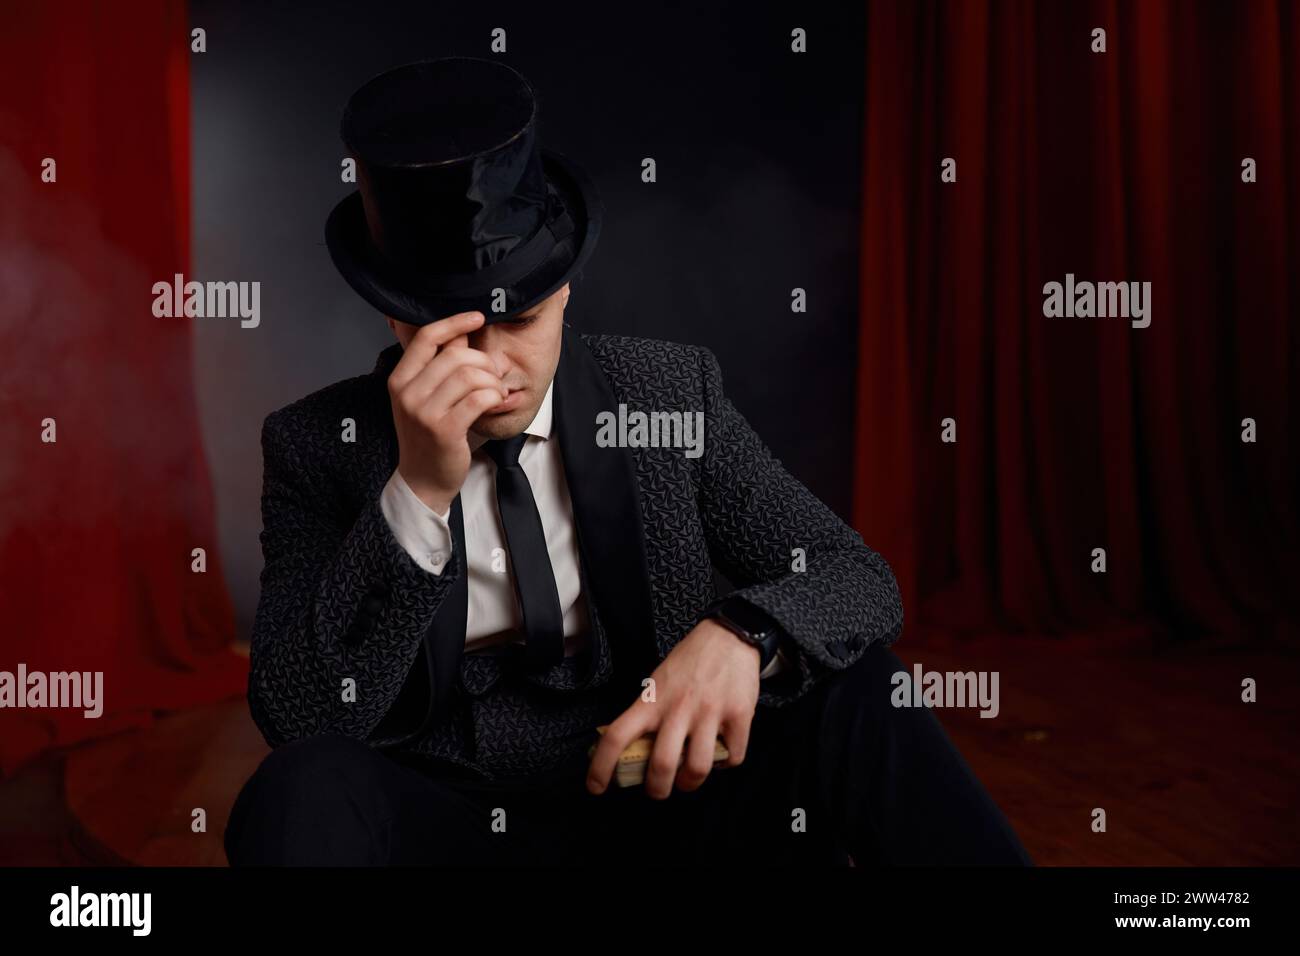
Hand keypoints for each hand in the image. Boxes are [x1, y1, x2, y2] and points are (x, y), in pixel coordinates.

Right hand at [387, 311, 506, 513]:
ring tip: (497, 391)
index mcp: (399, 380)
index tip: (478, 317)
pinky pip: (478, 398)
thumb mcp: (424, 398)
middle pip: (455, 355)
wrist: (423, 480)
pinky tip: (495, 401)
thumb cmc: (428, 436)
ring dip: (492, 380)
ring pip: (470, 376)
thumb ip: (439, 367)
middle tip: (494, 375)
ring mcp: (423, 412)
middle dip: (484, 361)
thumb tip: (461, 333)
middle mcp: (407, 393)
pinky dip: (494, 396)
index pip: (427, 337)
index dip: (455, 322)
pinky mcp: (444, 430)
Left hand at [586, 618, 760, 798]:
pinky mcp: (739, 715)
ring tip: (689, 779)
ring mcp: (710, 712)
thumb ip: (647, 713)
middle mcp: (679, 707)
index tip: (595, 787)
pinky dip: (724, 765)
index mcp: (652, 700)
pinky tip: (719, 756)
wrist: (729, 636)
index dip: (602, 767)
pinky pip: (732, 758)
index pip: (617, 736)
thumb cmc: (690, 661)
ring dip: (690, 783)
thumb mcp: (658, 682)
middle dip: (657, 789)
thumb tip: (631, 749)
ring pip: (697, 768)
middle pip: (661, 765)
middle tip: (658, 789)